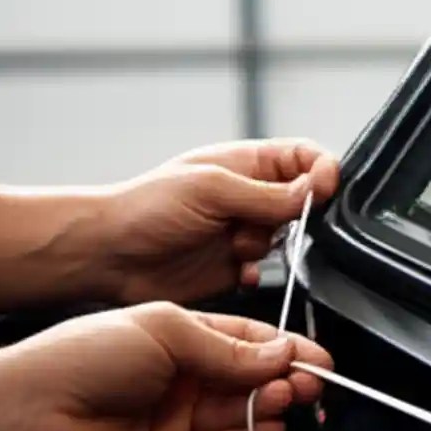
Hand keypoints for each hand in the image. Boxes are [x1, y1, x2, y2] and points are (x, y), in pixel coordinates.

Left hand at [0, 301, 331, 430]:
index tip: (315, 355)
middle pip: (249, 381)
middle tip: (311, 381)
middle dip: (284, 379)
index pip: (247, 341)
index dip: (283, 348)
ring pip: (240, 416)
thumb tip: (279, 352)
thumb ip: (230, 347)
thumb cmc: (84, 356)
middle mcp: (181, 379)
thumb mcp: (167, 329)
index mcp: (180, 338)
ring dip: (270, 407)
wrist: (35, 415)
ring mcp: (178, 421)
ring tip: (290, 398)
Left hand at [103, 138, 339, 304]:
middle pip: (306, 201)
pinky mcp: (237, 265)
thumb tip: (316, 191)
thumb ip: (269, 194)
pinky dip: (257, 273)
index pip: (308, 158)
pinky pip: (269, 270)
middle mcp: (252, 195)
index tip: (322, 191)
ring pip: (290, 239)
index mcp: (249, 163)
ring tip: (234, 245)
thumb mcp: (212, 190)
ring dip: (267, 246)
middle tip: (266, 222)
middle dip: (294, 217)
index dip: (323, 172)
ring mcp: (245, 231)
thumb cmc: (145, 208)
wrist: (107, 256)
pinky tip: (235, 270)